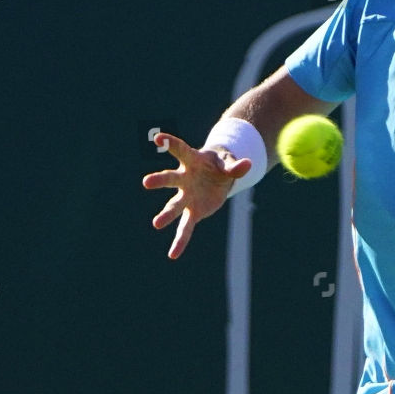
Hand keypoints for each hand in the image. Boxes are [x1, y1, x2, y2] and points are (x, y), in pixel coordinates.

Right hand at [143, 132, 252, 259]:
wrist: (218, 177)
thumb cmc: (221, 165)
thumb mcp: (229, 163)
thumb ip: (236, 166)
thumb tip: (248, 164)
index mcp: (192, 160)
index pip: (180, 149)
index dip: (170, 143)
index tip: (158, 138)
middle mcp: (184, 178)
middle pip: (170, 178)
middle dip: (159, 180)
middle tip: (146, 182)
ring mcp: (186, 196)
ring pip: (174, 205)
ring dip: (166, 214)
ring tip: (157, 223)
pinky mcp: (193, 211)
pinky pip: (186, 227)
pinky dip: (181, 241)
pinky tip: (173, 255)